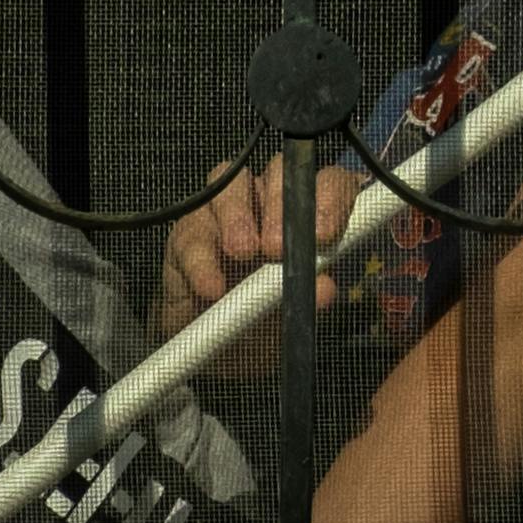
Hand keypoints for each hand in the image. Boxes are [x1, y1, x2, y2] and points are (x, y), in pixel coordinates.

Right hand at [152, 149, 379, 363]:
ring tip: (242, 253)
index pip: (330, 184)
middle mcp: (271, 202)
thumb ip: (308, 298)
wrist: (218, 348)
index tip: (324, 235)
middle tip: (277, 248)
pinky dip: (203, 259)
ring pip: (232, 184)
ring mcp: (227, 210)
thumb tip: (324, 288)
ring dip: (238, 215)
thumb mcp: (291, 316)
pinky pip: (193, 232)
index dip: (331, 199)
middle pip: (280, 174)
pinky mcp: (190, 232)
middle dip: (280, 206)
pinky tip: (212, 287)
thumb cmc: (265, 322)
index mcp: (309, 217)